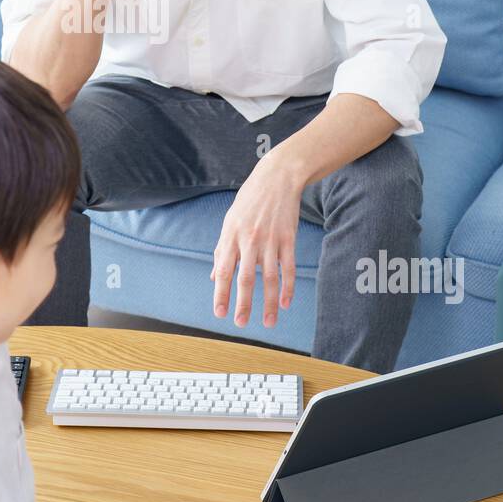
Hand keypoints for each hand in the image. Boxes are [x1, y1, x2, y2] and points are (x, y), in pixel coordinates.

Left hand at [210, 154, 302, 328]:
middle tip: (241, 324)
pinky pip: (288, 268)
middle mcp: (250, 240)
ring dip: (269, 302)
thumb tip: (214, 276)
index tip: (219, 313)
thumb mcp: (230, 221)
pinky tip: (286, 302)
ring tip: (269, 322)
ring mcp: (271, 240)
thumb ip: (222, 250)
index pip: (224, 271)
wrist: (277, 178)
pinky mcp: (288, 239)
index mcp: (231, 236)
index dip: (221, 293)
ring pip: (270, 278)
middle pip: (246, 278)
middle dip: (243, 303)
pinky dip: (288, 287)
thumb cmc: (250, 200)